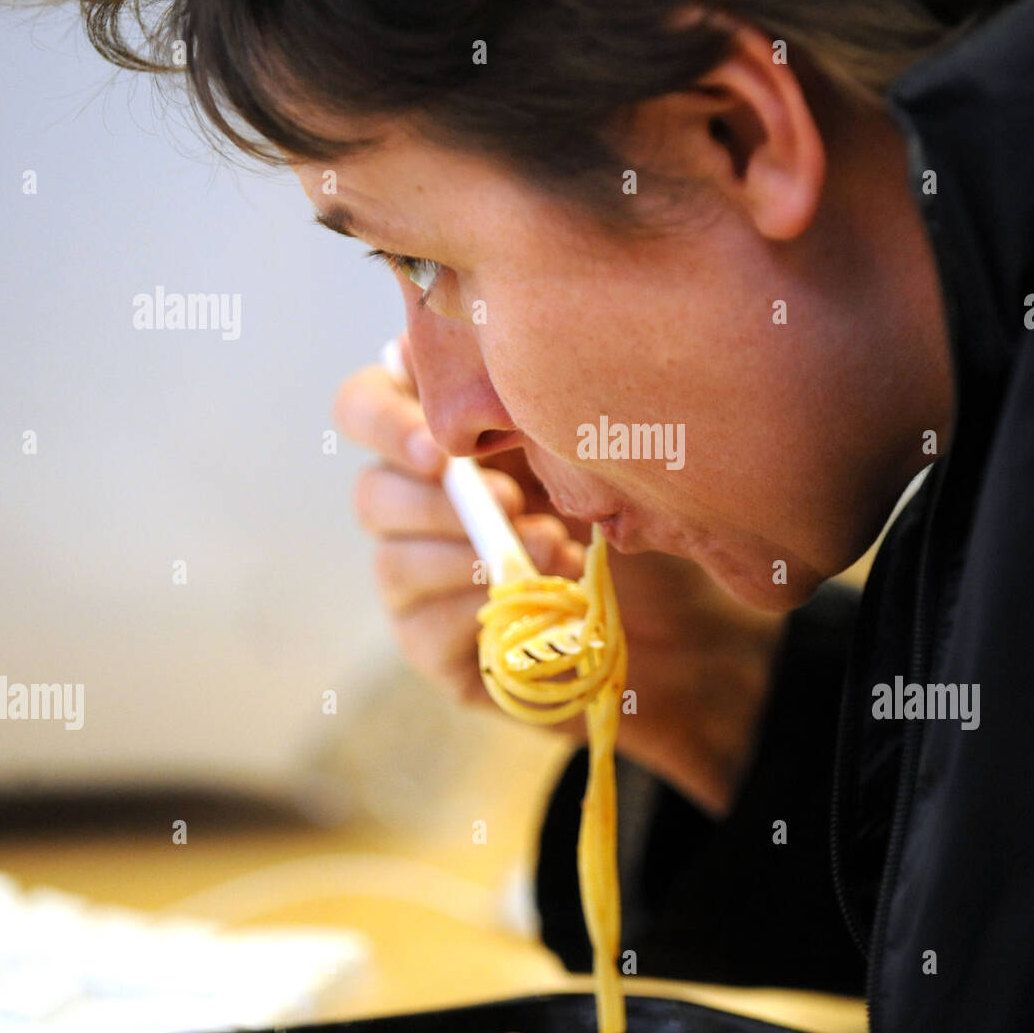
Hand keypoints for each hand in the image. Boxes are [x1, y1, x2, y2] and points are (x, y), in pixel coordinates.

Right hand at [332, 340, 788, 815]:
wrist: (671, 615)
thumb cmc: (619, 507)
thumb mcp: (581, 443)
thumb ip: (529, 409)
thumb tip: (495, 388)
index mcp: (433, 436)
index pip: (362, 407)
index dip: (385, 420)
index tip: (441, 448)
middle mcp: (406, 505)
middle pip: (371, 492)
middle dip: (441, 500)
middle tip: (512, 503)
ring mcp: (411, 578)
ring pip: (393, 562)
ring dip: (471, 555)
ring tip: (549, 549)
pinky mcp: (430, 644)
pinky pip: (423, 628)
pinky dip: (480, 611)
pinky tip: (538, 597)